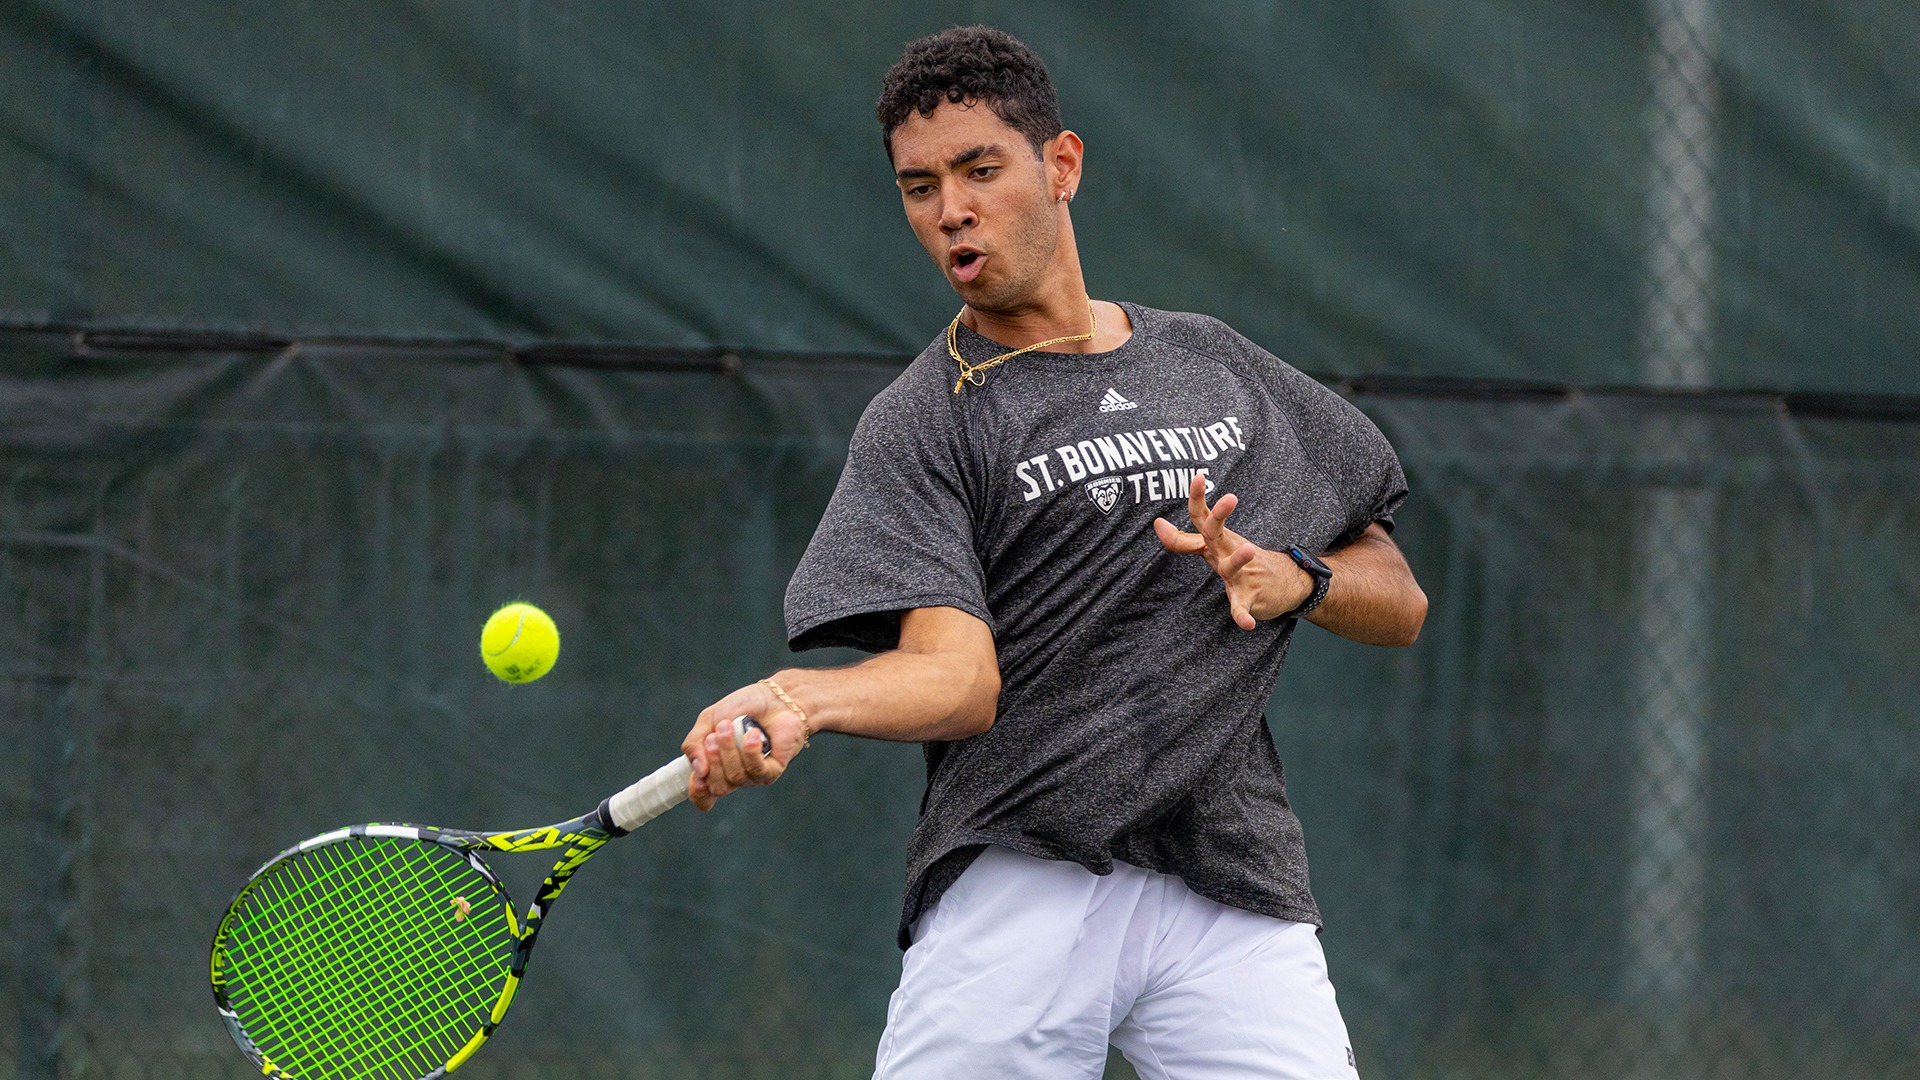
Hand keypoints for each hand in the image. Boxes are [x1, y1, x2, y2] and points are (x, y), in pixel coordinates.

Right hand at [680, 680, 804, 810]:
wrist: (772, 698)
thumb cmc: (740, 709)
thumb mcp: (707, 721)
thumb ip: (694, 743)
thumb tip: (698, 770)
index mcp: (713, 767)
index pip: (702, 795)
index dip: (697, 791)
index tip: (698, 777)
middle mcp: (732, 776)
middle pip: (717, 788)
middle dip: (713, 761)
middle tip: (714, 737)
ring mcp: (752, 776)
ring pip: (735, 778)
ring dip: (730, 750)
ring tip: (731, 726)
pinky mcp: (771, 771)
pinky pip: (756, 771)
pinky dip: (750, 751)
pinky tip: (753, 734)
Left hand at [1153, 473, 1314, 629]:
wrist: (1288, 582)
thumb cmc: (1241, 562)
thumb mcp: (1214, 548)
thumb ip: (1184, 540)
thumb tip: (1158, 524)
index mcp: (1218, 540)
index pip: (1202, 516)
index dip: (1197, 498)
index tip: (1199, 476)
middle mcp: (1228, 552)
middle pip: (1216, 532)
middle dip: (1219, 516)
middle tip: (1232, 498)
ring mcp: (1241, 574)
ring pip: (1232, 567)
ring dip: (1238, 559)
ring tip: (1248, 550)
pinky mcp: (1251, 596)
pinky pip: (1243, 606)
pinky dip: (1243, 615)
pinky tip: (1246, 624)